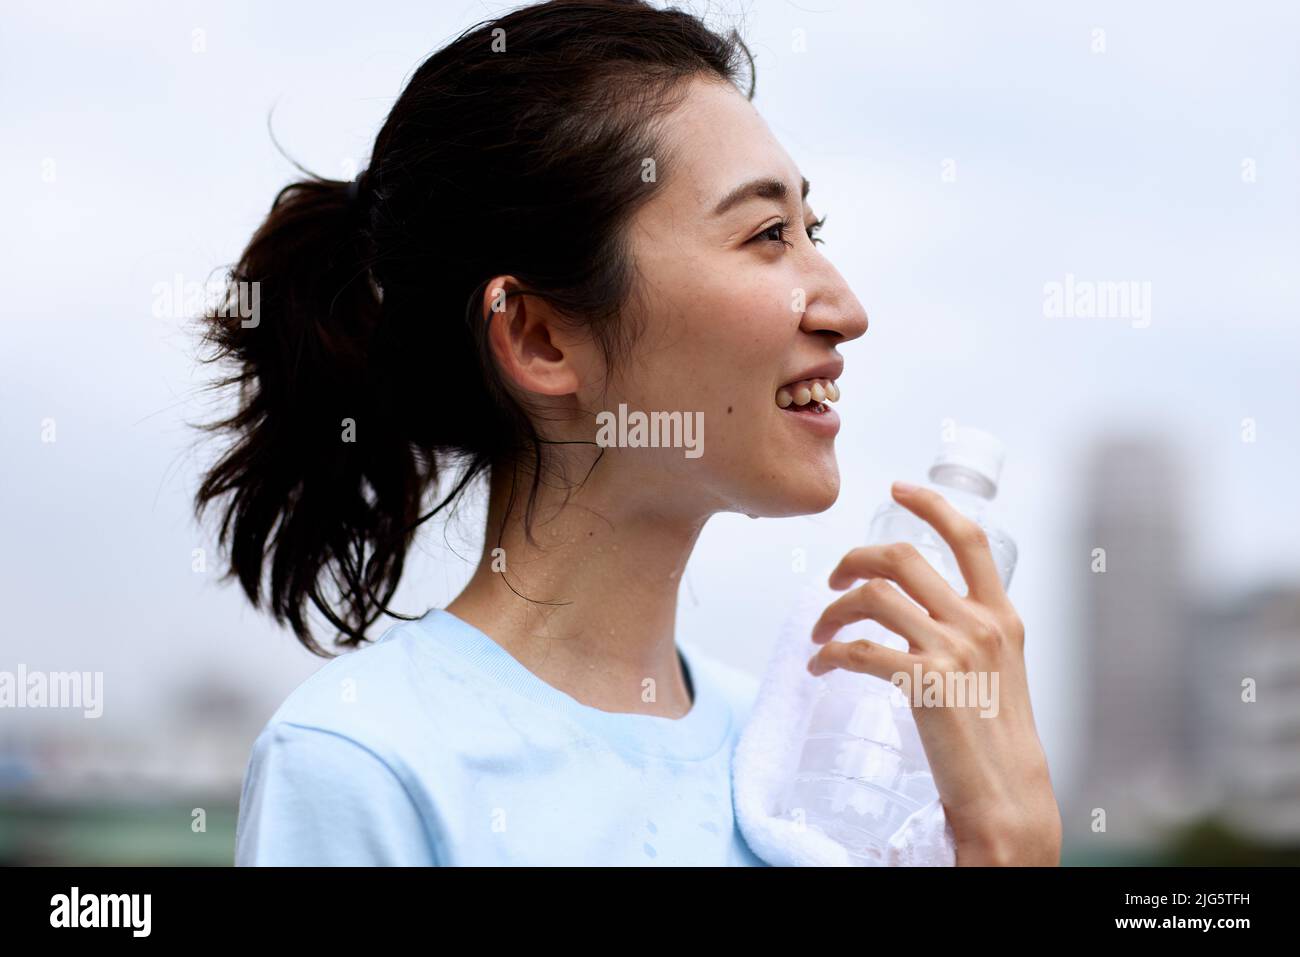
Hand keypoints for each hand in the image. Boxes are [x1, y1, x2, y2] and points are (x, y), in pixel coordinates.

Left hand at [805, 481, 1061, 865]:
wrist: (1009, 796)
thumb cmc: (997, 740)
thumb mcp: (1000, 670)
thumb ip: (970, 634)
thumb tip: (922, 614)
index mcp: (1002, 615)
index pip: (968, 538)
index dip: (930, 504)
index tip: (896, 488)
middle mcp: (980, 623)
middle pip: (903, 556)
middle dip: (855, 557)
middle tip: (833, 578)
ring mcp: (954, 650)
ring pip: (873, 597)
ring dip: (833, 610)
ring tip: (821, 632)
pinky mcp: (926, 682)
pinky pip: (859, 651)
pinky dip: (829, 654)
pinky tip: (821, 667)